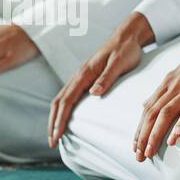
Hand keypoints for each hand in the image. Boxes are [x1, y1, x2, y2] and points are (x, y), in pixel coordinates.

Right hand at [48, 12, 154, 148]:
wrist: (127, 37)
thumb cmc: (125, 50)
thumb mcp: (119, 63)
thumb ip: (106, 77)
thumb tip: (93, 93)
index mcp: (84, 74)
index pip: (67, 101)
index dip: (60, 120)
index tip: (56, 136)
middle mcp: (79, 76)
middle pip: (59, 103)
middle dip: (53, 123)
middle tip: (52, 143)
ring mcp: (81, 78)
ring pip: (61, 100)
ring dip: (56, 119)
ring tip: (55, 136)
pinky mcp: (85, 80)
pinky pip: (69, 97)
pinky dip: (62, 111)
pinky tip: (64, 120)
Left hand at [133, 29, 179, 161]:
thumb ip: (171, 84)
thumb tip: (154, 98)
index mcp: (172, 79)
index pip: (149, 107)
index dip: (140, 127)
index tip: (135, 144)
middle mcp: (177, 83)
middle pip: (153, 112)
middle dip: (143, 136)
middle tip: (138, 155)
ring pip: (166, 113)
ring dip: (155, 135)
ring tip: (150, 152)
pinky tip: (173, 140)